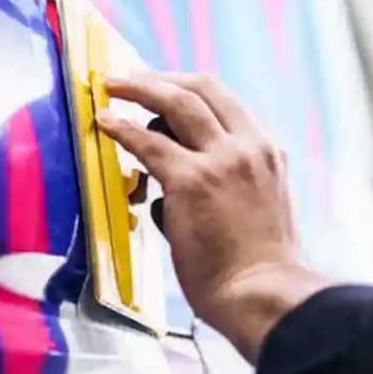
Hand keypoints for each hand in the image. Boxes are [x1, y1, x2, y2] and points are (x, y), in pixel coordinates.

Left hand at [98, 72, 334, 359]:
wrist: (266, 296)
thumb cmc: (257, 272)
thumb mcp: (257, 212)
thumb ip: (224, 189)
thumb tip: (169, 195)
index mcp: (267, 154)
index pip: (225, 103)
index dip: (188, 87)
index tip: (163, 86)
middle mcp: (248, 147)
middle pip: (201, 88)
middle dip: (160, 77)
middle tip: (130, 77)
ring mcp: (222, 161)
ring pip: (176, 102)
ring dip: (138, 87)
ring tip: (110, 86)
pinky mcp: (192, 181)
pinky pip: (148, 142)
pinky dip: (122, 127)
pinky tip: (104, 121)